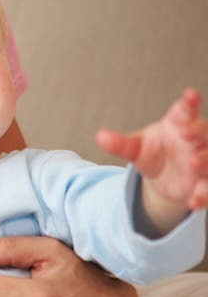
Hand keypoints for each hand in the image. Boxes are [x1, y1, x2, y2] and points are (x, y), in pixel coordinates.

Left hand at [96, 87, 207, 212]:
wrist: (162, 176)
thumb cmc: (152, 152)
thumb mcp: (134, 149)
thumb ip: (120, 144)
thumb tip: (100, 137)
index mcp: (179, 123)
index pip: (186, 110)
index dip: (189, 102)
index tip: (190, 94)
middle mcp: (196, 140)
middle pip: (204, 132)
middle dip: (198, 131)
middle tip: (187, 132)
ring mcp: (204, 160)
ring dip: (206, 160)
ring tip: (193, 163)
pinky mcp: (204, 181)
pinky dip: (203, 195)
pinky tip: (193, 201)